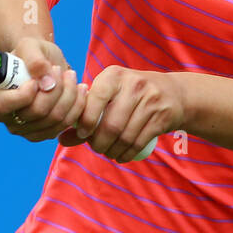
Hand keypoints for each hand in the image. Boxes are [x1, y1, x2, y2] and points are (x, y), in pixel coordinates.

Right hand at [0, 35, 86, 144]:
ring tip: (72, 76)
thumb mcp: (31, 46)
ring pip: (53, 119)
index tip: (39, 77)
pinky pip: (62, 126)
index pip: (4, 105)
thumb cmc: (33, 54)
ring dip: (70, 96)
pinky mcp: (39, 134)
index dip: (26, 93)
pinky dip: (76, 108)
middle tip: (63, 70)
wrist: (44, 64)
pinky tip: (79, 91)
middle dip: (57, 89)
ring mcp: (20, 128)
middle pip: (35, 112)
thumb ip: (35, 60)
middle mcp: (2, 115)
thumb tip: (46, 83)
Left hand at [64, 67, 186, 163]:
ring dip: (112, 151)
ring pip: (124, 136)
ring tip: (108, 153)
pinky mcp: (162, 115)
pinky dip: (126, 154)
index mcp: (113, 75)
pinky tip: (121, 156)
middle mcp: (132, 84)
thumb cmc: (131, 95)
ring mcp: (149, 100)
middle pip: (110, 124)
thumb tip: (60, 139)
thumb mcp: (110, 95)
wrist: (173, 92)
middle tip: (96, 148)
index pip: (94, 100)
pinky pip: (138, 141)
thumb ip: (86, 116)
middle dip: (99, 143)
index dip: (86, 122)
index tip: (83, 134)